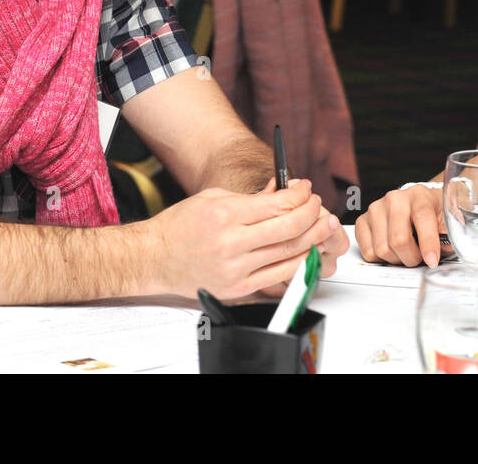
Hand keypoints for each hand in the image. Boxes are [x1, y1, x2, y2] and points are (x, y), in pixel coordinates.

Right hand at [143, 179, 338, 299]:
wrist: (154, 257)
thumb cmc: (181, 226)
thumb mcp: (214, 198)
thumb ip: (252, 197)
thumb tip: (284, 192)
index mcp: (226, 215)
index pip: (278, 204)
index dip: (300, 195)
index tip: (306, 189)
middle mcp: (231, 243)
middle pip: (289, 228)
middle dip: (312, 214)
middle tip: (319, 206)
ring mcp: (235, 269)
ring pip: (289, 253)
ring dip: (313, 238)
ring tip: (323, 226)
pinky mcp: (237, 288)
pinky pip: (279, 277)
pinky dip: (299, 263)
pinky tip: (308, 251)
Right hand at [354, 184, 444, 266]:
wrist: (414, 203)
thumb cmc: (432, 213)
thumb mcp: (446, 219)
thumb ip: (449, 234)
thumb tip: (446, 249)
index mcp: (419, 195)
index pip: (422, 217)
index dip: (428, 243)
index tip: (432, 261)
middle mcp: (395, 199)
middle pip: (398, 239)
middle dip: (411, 257)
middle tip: (419, 258)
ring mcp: (376, 208)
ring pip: (382, 249)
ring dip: (396, 259)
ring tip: (405, 252)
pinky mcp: (362, 220)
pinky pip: (368, 251)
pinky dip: (381, 259)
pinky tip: (391, 249)